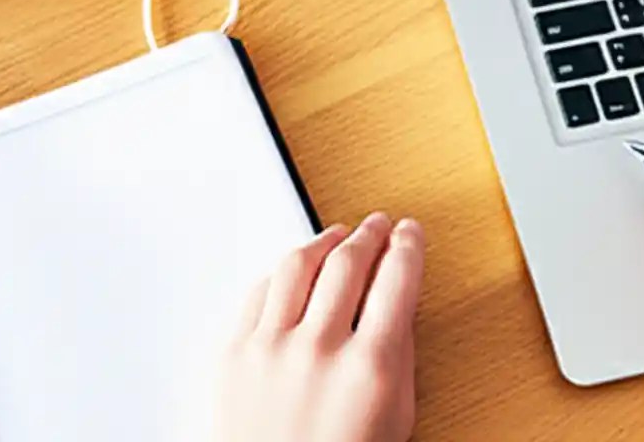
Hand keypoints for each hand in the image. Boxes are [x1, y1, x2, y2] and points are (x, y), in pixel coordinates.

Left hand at [213, 213, 423, 441]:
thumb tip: (396, 303)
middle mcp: (319, 352)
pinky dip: (282, 272)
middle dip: (370, 234)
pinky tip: (296, 268)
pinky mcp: (232, 355)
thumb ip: (397, 356)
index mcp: (370, 370)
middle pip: (350, 262)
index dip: (408, 246)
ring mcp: (270, 350)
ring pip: (299, 264)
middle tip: (380, 225)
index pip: (397, 279)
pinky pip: (259, 292)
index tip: (411, 234)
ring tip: (338, 235)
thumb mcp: (395, 418)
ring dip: (325, 241)